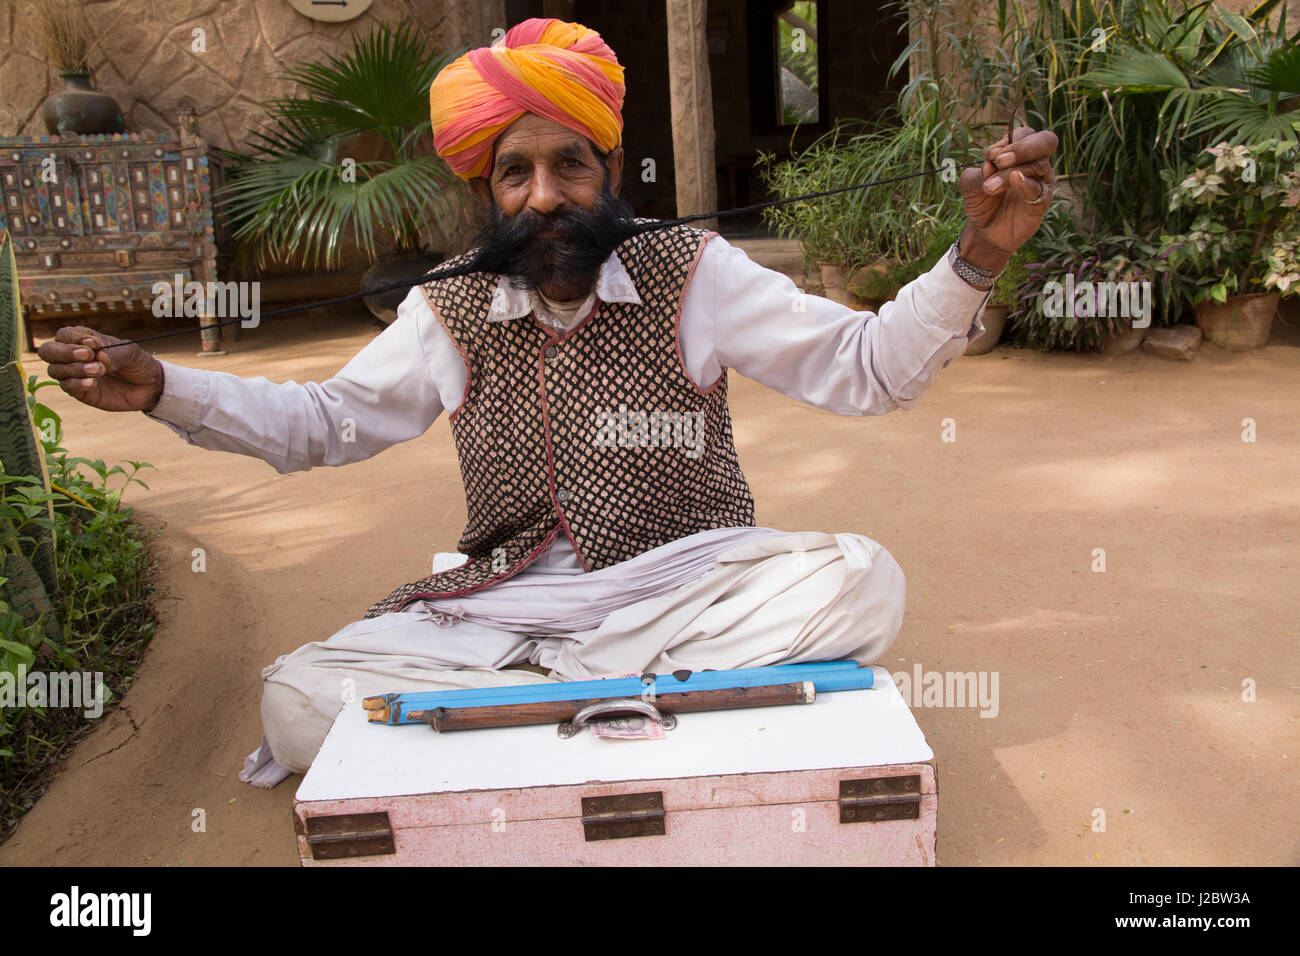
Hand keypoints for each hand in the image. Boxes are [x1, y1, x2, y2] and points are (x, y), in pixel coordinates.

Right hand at [36, 326, 164, 412]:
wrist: (149, 385)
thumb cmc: (136, 363)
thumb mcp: (129, 352)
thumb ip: (113, 352)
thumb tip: (98, 357)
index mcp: (83, 340)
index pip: (64, 335)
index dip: (74, 339)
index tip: (95, 345)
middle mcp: (73, 356)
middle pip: (48, 351)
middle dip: (63, 352)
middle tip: (88, 355)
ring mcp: (74, 375)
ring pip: (55, 370)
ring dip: (74, 369)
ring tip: (99, 370)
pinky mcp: (80, 392)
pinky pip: (67, 387)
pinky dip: (77, 383)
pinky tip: (93, 383)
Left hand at [958, 126, 1060, 265]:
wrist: (984, 230)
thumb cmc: (981, 200)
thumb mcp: (969, 184)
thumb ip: (977, 173)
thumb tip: (989, 165)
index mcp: (1019, 152)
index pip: (1025, 134)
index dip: (1009, 141)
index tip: (990, 156)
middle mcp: (1035, 163)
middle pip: (1045, 141)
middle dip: (1023, 147)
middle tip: (999, 160)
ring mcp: (1041, 182)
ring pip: (1038, 166)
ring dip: (1011, 172)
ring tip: (990, 187)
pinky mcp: (1041, 202)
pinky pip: (1039, 190)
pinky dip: (1026, 184)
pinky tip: (1015, 180)